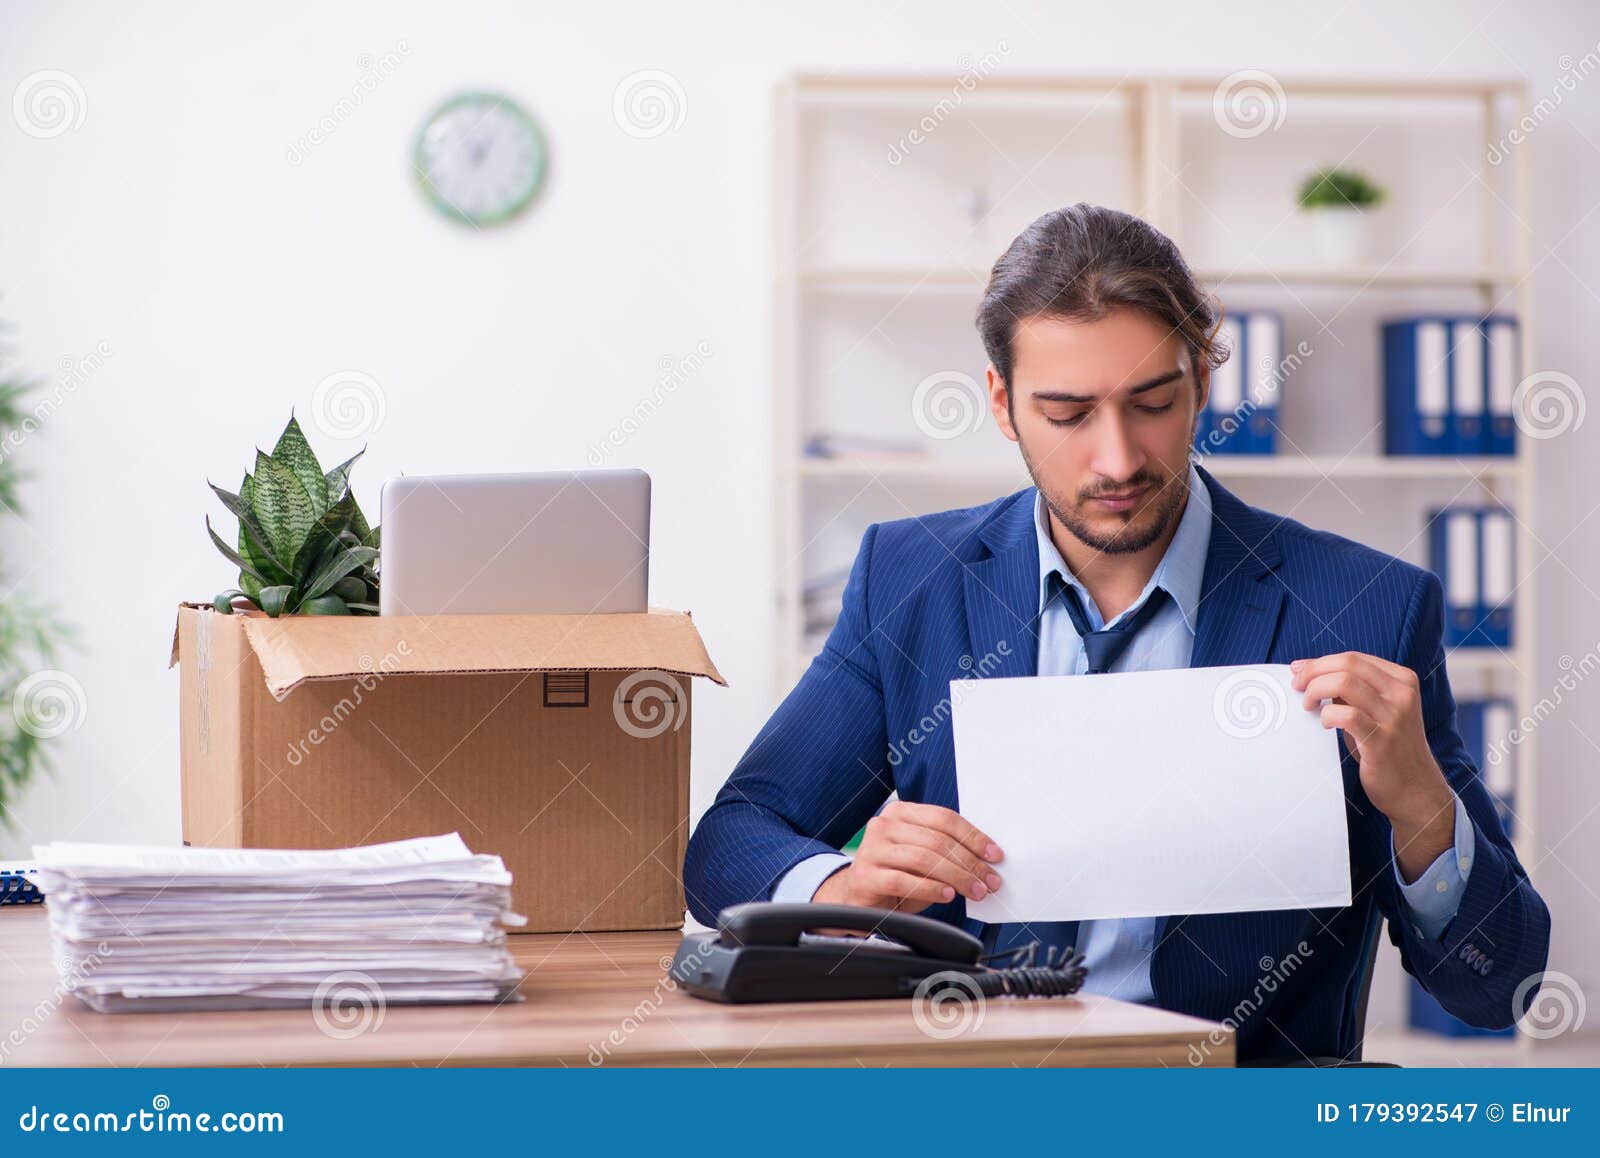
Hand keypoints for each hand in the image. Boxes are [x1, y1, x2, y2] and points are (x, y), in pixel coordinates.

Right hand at [813, 800, 1003, 912]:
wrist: (858, 898)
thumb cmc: (896, 875)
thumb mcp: (923, 858)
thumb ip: (947, 852)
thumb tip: (986, 862)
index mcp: (901, 812)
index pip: (944, 818)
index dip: (974, 836)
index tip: (995, 855)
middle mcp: (884, 825)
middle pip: (937, 840)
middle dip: (970, 863)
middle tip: (990, 881)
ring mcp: (872, 849)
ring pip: (924, 858)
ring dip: (957, 877)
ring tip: (975, 891)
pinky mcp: (865, 875)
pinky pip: (904, 880)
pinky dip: (931, 888)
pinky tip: (947, 895)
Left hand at [1290, 652, 1455, 880]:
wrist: (1415, 789)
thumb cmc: (1387, 747)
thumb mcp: (1375, 710)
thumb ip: (1351, 690)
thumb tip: (1308, 671)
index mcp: (1402, 680)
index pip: (1353, 658)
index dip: (1320, 662)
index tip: (1299, 671)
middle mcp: (1402, 693)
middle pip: (1347, 664)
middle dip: (1313, 671)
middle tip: (1297, 686)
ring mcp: (1394, 716)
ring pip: (1344, 683)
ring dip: (1316, 690)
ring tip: (1308, 705)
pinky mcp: (1382, 740)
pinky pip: (1345, 715)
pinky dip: (1327, 715)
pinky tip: (1325, 725)